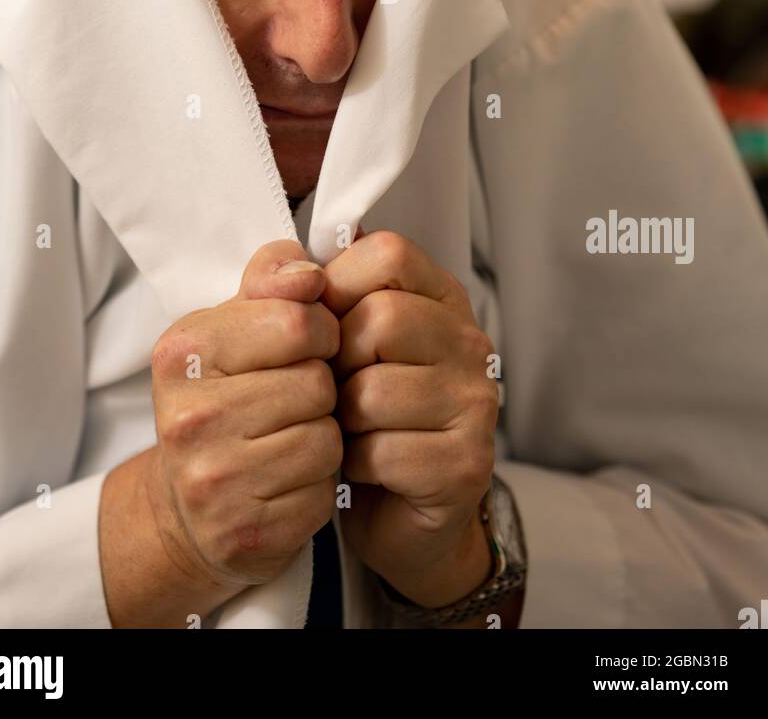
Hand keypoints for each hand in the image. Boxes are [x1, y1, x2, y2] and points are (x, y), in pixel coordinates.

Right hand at [146, 240, 341, 595]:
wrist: (186, 508)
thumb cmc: (222, 401)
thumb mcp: (232, 327)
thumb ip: (270, 282)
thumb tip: (308, 271)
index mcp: (183, 351)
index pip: (297, 320)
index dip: (319, 329)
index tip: (304, 343)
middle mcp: (188, 417)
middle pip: (316, 383)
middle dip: (319, 387)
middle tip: (293, 397)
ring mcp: (212, 480)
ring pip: (325, 437)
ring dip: (322, 435)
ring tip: (290, 436)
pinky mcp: (243, 532)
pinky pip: (322, 491)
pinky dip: (318, 483)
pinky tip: (288, 479)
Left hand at [321, 230, 497, 606]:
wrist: (390, 513)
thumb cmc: (354, 414)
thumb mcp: (322, 340)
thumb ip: (294, 292)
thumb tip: (292, 267)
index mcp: (438, 297)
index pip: (388, 253)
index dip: (338, 286)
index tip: (324, 326)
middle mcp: (468, 342)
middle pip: (382, 319)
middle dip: (338, 362)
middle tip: (337, 390)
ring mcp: (475, 402)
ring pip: (375, 390)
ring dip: (343, 420)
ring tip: (350, 430)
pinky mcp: (465, 463)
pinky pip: (383, 451)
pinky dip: (356, 464)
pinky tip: (364, 467)